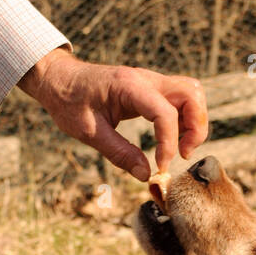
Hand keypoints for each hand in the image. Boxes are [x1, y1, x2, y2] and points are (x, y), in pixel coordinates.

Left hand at [17, 49, 207, 180]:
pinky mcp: (150, 89)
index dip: (168, 143)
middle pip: (191, 94)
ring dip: (194, 122)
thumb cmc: (69, 102)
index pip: (165, 112)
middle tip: (181, 154)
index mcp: (129, 86)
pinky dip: (184, 119)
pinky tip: (170, 140)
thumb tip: (145, 175)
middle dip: (195, 127)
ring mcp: (150, 81)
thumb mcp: (89, 132)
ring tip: (180, 149)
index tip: (160, 166)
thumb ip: (119, 153)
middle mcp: (145, 79)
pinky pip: (179, 99)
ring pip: (191, 93)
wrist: (60, 79)